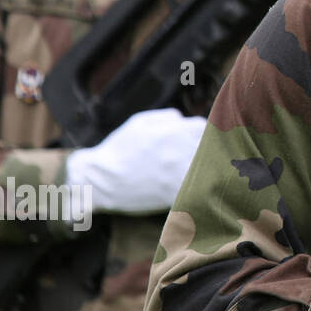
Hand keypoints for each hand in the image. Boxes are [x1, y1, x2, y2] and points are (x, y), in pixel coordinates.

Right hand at [64, 107, 206, 214]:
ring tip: (197, 168)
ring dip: (204, 166)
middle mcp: (180, 152)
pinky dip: (197, 185)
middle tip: (195, 153)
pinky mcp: (175, 194)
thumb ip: (166, 117)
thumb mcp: (139, 122)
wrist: (101, 182)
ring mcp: (179, 174)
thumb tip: (184, 118)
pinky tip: (191, 184)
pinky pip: (197, 188)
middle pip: (208, 146)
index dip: (198, 131)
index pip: (203, 127)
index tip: (194, 137)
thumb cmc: (119, 149)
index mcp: (173, 132)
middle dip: (203, 147)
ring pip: (207, 167)